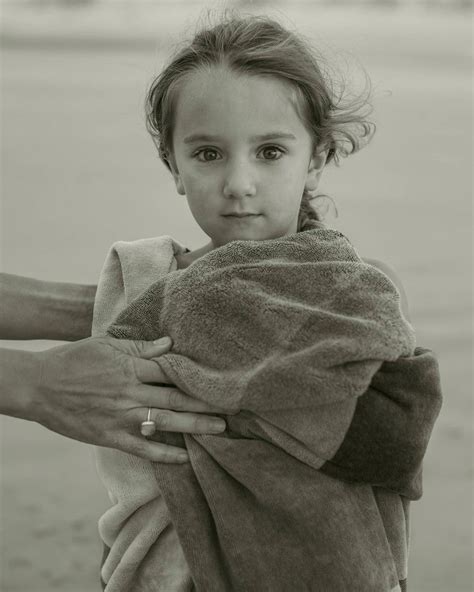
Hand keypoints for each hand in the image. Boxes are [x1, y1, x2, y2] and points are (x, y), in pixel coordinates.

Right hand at [29, 336, 225, 462]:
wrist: (38, 385)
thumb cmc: (73, 360)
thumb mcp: (105, 345)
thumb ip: (139, 347)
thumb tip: (169, 344)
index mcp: (130, 368)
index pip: (172, 372)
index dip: (197, 377)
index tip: (220, 379)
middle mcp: (130, 393)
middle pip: (175, 399)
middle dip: (205, 404)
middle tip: (232, 408)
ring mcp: (121, 417)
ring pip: (165, 423)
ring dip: (194, 427)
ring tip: (219, 429)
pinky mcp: (110, 436)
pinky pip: (142, 447)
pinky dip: (164, 454)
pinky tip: (184, 457)